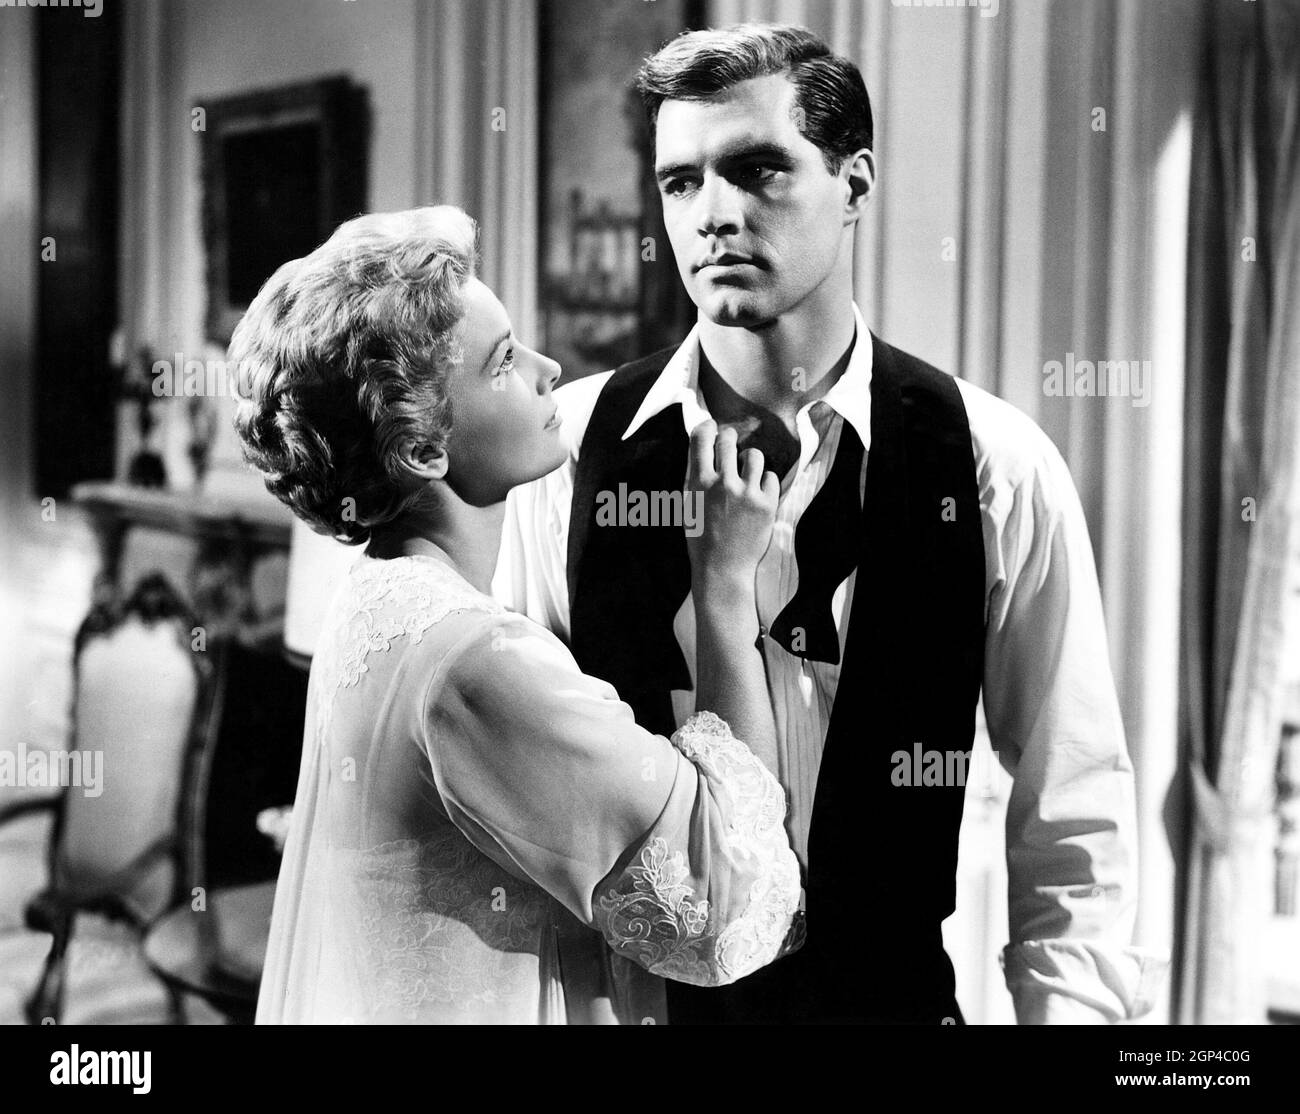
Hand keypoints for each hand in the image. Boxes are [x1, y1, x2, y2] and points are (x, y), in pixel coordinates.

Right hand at [685, 419, 778, 588]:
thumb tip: (700, 446)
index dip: (708, 428)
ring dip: (749, 461)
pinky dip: (764, 483)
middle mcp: (723, 483)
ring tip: (746, 473)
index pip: (702, 437)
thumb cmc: (701, 538)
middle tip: (729, 446)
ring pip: (754, 455)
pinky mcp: (767, 503)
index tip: (712, 430)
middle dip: (729, 439)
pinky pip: (770, 477)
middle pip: (729, 439)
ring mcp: (747, 493)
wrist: (722, 568)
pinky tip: (756, 495)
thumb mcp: (688, 504)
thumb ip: (694, 475)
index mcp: (699, 482)